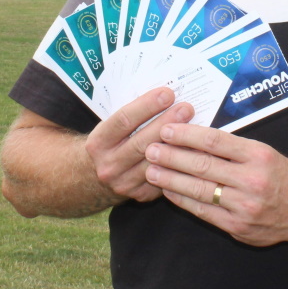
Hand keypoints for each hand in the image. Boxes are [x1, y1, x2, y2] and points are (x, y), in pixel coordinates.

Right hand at [84, 88, 193, 203]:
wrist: (93, 179)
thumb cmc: (110, 144)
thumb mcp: (108, 129)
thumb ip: (131, 116)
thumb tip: (164, 96)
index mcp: (98, 143)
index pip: (124, 120)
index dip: (147, 106)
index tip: (167, 94)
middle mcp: (109, 165)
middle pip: (142, 142)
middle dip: (167, 123)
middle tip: (186, 108)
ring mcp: (124, 183)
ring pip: (155, 162)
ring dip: (177, 145)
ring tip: (194, 128)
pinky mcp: (140, 195)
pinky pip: (164, 178)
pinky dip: (179, 164)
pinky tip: (193, 151)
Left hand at [144, 123, 287, 246]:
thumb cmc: (282, 175)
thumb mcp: (263, 152)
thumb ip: (232, 147)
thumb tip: (193, 137)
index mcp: (258, 155)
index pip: (214, 141)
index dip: (186, 135)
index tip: (166, 130)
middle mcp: (252, 180)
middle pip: (202, 166)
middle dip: (171, 157)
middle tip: (149, 149)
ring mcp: (244, 206)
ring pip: (199, 190)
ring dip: (170, 180)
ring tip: (151, 170)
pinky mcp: (238, 227)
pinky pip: (204, 211)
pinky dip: (183, 200)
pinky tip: (169, 192)